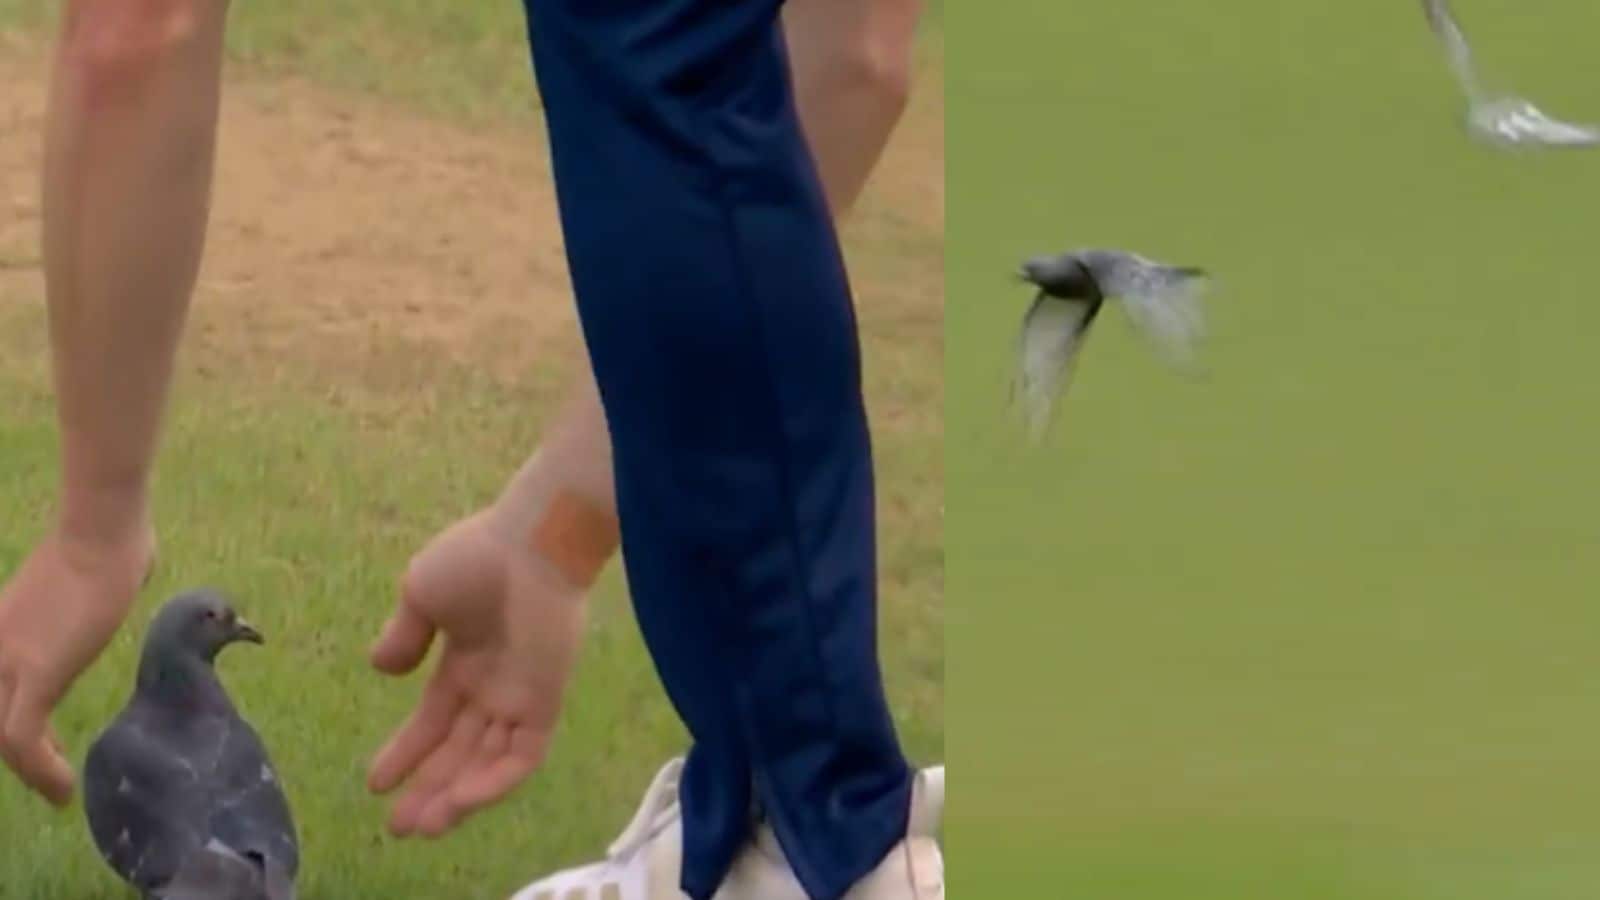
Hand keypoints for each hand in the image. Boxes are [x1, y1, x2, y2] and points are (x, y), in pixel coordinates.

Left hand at [0, 523, 151, 804]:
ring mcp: (7, 661)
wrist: (104, 531)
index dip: (12, 725)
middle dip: (21, 755)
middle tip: (51, 775)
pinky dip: (41, 771)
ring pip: (2, 736)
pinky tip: (64, 788)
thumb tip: (127, 576)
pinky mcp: (36, 673)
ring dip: (32, 771)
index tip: (45, 743)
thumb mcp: (88, 580)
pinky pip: (23, 738)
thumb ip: (92, 596)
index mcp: (1, 631)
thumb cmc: (111, 541)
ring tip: (60, 790)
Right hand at [367, 509, 587, 837]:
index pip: (434, 720)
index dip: (406, 752)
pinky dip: (494, 782)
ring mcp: (521, 695)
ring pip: (489, 762)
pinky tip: (460, 801)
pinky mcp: (546, 700)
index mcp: (465, 661)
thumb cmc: (476, 557)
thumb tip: (381, 669)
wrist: (531, 542)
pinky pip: (522, 756)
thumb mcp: (420, 594)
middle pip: (460, 751)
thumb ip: (404, 636)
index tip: (375, 783)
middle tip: (398, 827)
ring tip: (423, 826)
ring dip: (457, 797)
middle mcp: (494, 685)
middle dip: (429, 789)